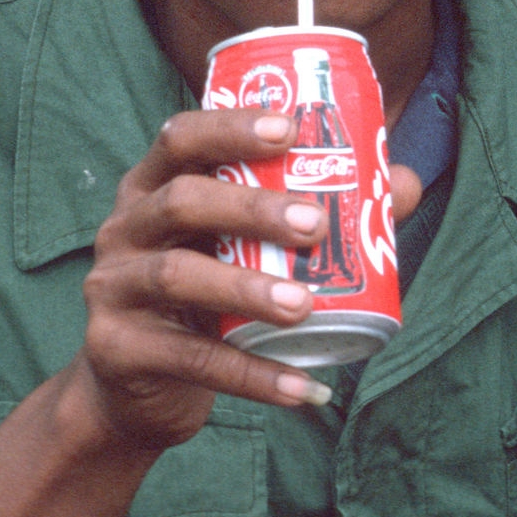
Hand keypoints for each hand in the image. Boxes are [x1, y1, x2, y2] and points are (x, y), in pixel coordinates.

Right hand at [65, 109, 334, 451]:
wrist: (139, 390)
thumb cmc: (208, 296)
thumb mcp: (246, 249)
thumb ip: (319, 210)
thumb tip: (403, 183)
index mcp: (155, 187)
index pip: (181, 137)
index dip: (231, 127)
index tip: (289, 129)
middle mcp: (126, 229)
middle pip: (182, 200)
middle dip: (251, 207)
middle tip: (316, 225)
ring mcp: (113, 289)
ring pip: (176, 276)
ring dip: (247, 289)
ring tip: (305, 307)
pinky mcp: (117, 350)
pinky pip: (191, 359)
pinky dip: (253, 375)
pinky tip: (303, 387)